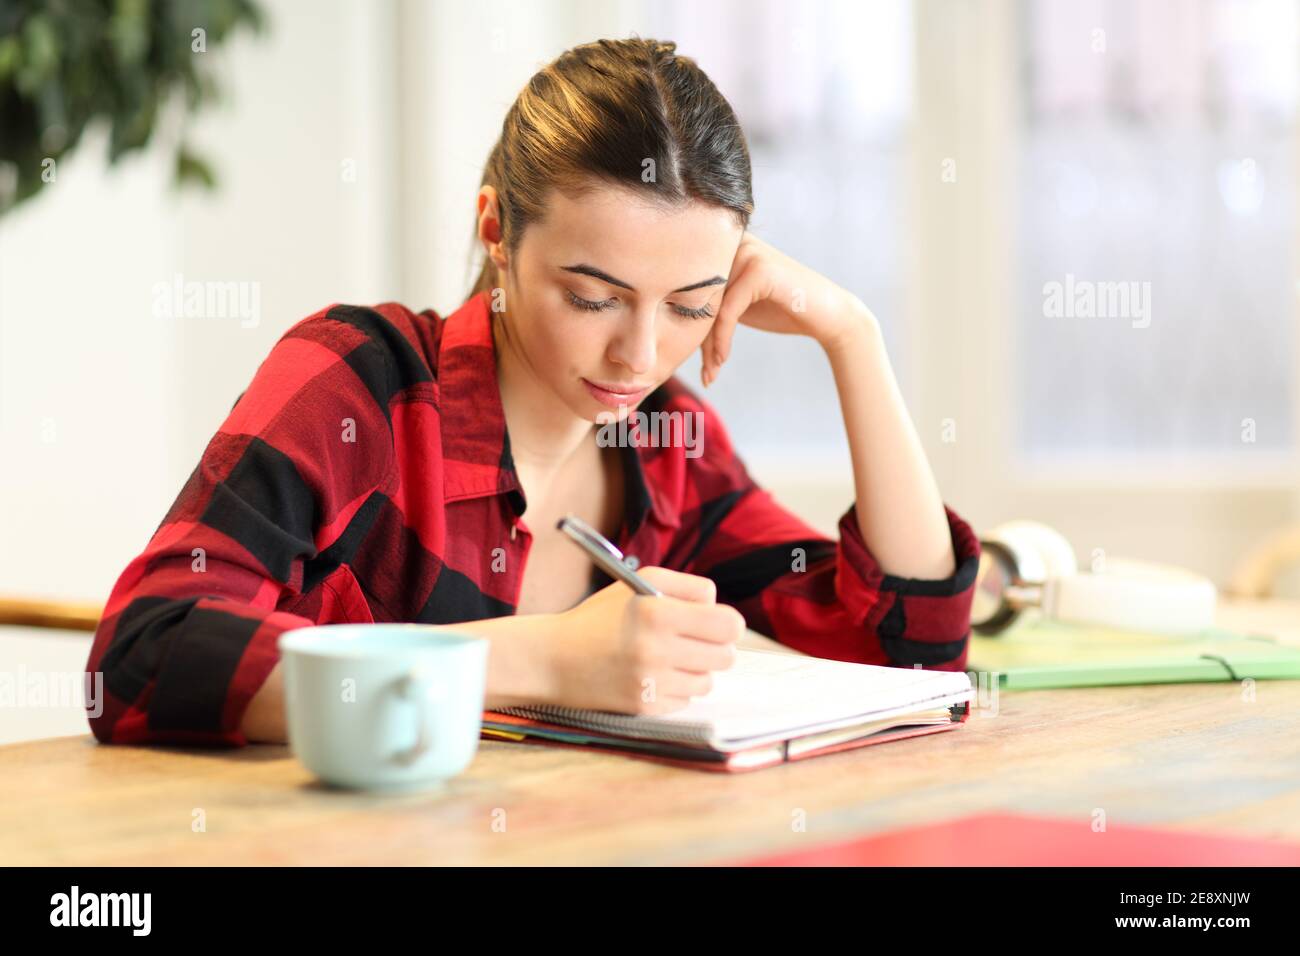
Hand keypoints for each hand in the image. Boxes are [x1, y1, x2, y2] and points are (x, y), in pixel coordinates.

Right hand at [542, 566, 744, 714]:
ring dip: (695, 670)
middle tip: (694, 640)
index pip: (728, 625)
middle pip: (726, 656)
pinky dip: (675, 689)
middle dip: (715, 647)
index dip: (727, 624)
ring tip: (668, 658)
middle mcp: (657, 649)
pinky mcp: (646, 707)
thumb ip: (687, 588)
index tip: (716, 623)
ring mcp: (652, 682)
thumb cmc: (600, 617)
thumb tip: (720, 608)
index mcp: (658, 612)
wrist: (554, 658)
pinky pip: (686, 700)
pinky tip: (652, 676)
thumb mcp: (640, 584)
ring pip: (708, 681)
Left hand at [700, 232, 873, 385]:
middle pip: (698, 297)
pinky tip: (723, 360)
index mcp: (724, 245)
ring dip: (708, 345)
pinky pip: (727, 311)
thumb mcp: (737, 303)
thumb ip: (710, 301)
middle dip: (699, 339)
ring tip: (712, 371)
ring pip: (710, 306)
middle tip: (705, 372)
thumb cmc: (781, 310)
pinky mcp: (758, 270)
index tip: (697, 361)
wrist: (827, 315)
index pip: (693, 288)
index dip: (690, 326)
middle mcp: (734, 242)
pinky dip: (722, 339)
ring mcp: (747, 252)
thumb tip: (665, 318)